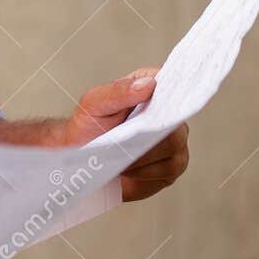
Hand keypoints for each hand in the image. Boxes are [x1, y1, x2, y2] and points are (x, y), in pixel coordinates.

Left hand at [61, 66, 189, 201]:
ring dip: (143, 158)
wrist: (84, 157)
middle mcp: (168, 115)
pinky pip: (167, 172)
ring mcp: (174, 142)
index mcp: (150, 90)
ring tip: (120, 158)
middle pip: (174, 125)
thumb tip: (148, 85)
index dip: (171, 95)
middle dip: (148, 136)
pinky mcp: (171, 166)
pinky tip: (127, 171)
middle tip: (125, 143)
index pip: (172, 86)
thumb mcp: (94, 103)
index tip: (157, 107)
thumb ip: (117, 91)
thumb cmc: (90, 126)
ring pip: (172, 150)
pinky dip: (144, 174)